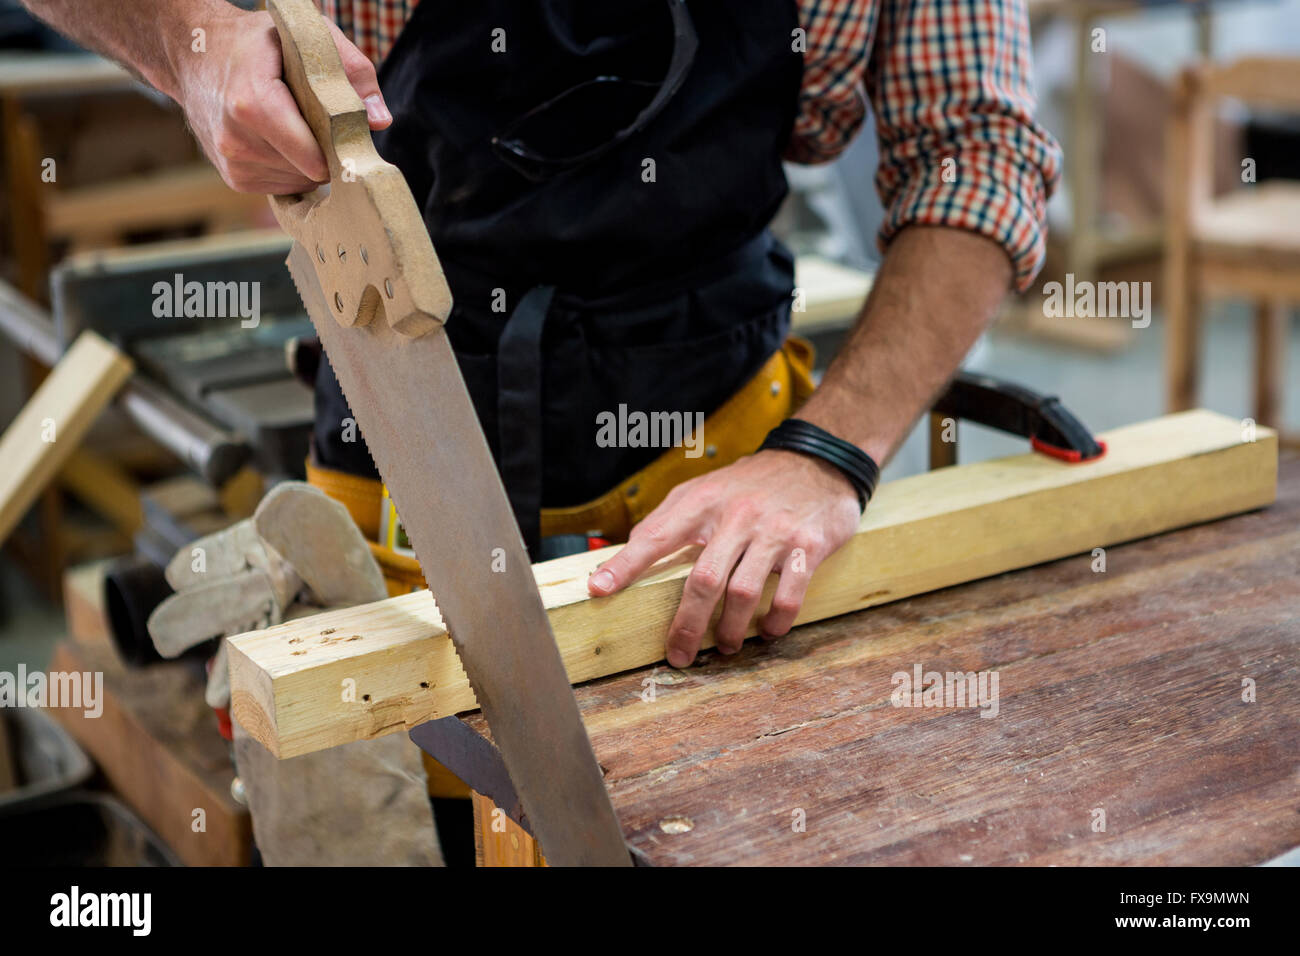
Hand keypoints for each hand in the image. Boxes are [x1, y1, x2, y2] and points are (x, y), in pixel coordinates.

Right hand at [175, 8, 390, 193]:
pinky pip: (284, 186)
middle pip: (312, 171)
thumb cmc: (256, 44)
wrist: (195, 55)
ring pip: (301, 182)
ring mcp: (233, 163)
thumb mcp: (305, 39)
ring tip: (294, 125)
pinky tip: (281, 140)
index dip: (338, 149)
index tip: (346, 133)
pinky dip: (292, 168)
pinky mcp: (235, 180)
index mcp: (253, 103)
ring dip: (308, 160)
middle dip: (325, 150)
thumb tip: (379, 120)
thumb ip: (352, 71)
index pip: (312, 156)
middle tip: (316, 119)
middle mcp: (236, 139)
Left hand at [587, 450, 861, 666]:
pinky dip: (776, 622)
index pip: (657, 535)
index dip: (626, 564)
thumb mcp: (703, 489)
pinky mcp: (807, 546)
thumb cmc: (750, 484)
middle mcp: (737, 516)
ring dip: (731, 630)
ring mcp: (774, 532)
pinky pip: (789, 595)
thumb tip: (626, 554)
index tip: (599, 589)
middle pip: (703, 580)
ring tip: (726, 646)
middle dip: (687, 625)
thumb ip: (667, 519)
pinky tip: (767, 631)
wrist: (816, 462)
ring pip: (743, 593)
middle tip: (680, 654)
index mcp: (704, 502)